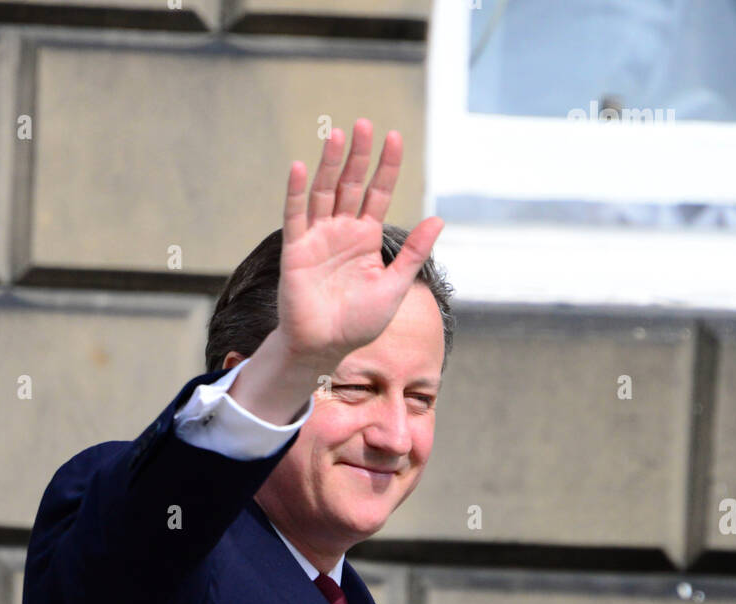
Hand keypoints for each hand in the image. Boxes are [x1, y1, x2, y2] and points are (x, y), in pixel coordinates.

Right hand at [276, 118, 443, 368]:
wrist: (326, 347)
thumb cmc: (360, 322)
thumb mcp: (395, 286)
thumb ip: (414, 253)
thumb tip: (439, 219)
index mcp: (366, 237)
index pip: (378, 192)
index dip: (386, 166)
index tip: (394, 137)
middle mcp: (342, 231)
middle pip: (351, 184)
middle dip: (359, 156)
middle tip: (365, 124)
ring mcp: (318, 238)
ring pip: (324, 192)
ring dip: (330, 164)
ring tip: (338, 135)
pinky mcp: (296, 250)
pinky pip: (295, 216)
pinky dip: (296, 192)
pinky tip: (300, 167)